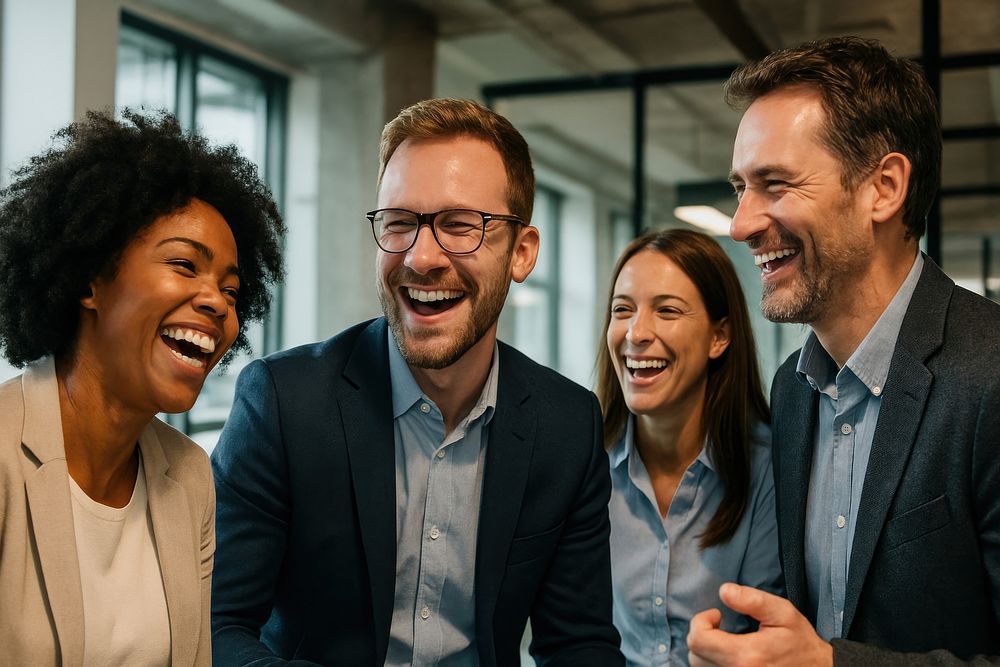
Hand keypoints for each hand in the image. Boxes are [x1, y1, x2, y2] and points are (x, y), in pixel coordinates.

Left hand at [687, 583, 832, 666]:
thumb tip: (724, 591)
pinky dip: (713, 662)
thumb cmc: (799, 642)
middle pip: (695, 656)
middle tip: (720, 626)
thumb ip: (752, 600)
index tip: (717, 615)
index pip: (698, 641)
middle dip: (702, 635)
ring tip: (725, 640)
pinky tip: (727, 654)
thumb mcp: (782, 613)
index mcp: (746, 657)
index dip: (700, 622)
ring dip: (706, 651)